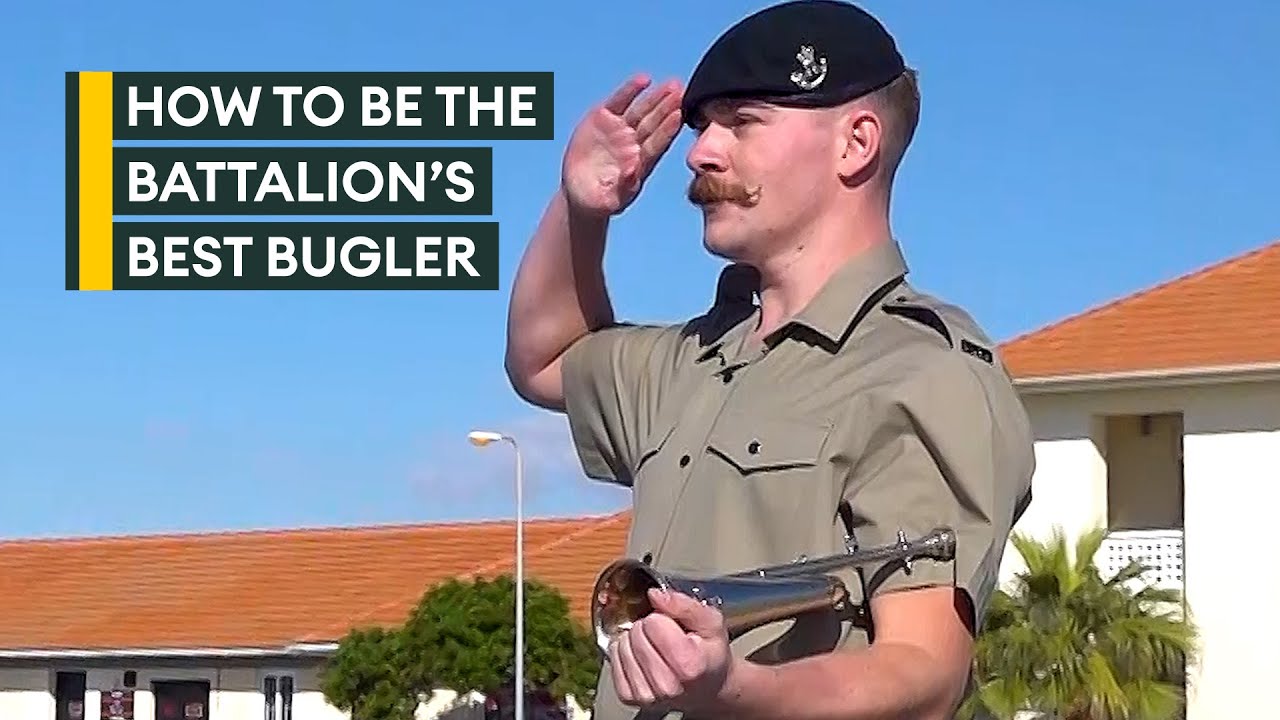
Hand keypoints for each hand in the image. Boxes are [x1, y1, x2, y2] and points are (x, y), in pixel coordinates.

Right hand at [561, 74, 683, 217]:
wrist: (581, 193)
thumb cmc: (601, 200)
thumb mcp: (611, 199)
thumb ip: (624, 186)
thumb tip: (634, 169)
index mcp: (640, 164)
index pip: (657, 144)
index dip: (668, 130)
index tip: (680, 116)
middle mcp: (634, 144)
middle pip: (654, 123)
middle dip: (668, 107)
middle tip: (683, 91)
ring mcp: (620, 130)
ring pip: (641, 110)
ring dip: (656, 97)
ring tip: (672, 84)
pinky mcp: (603, 119)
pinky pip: (619, 102)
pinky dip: (630, 91)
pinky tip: (643, 80)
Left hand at [608, 587, 734, 713]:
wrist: (707, 688)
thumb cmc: (709, 654)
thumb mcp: (710, 622)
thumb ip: (684, 605)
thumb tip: (654, 595)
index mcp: (690, 666)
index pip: (653, 623)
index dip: (662, 618)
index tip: (674, 627)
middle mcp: (666, 686)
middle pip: (635, 634)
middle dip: (647, 628)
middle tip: (665, 638)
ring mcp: (646, 695)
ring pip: (621, 647)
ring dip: (635, 641)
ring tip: (655, 648)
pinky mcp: (629, 698)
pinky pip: (613, 662)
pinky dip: (624, 654)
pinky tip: (642, 657)